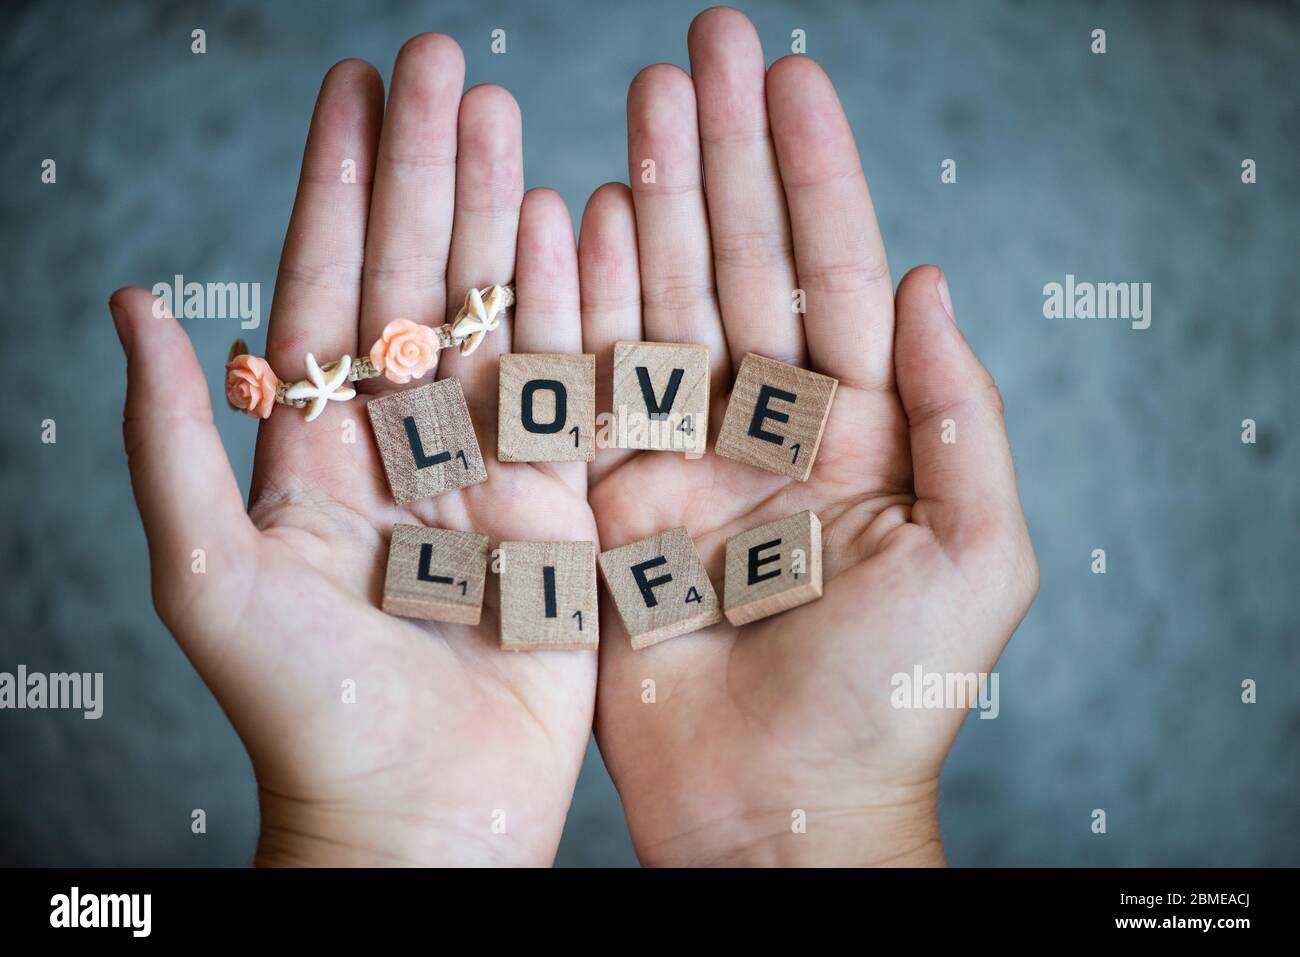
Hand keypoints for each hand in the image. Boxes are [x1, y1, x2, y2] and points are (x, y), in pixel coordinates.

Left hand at [110, 36, 594, 865]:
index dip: (340, 182)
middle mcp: (402, 437)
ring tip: (506, 114)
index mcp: (313, 444)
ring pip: (493, 309)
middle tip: (443, 61)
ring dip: (497, 210)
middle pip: (415, 274)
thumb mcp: (210, 573)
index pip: (327, 283)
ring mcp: (487, 461)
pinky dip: (572, 301)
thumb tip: (133, 305)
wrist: (417, 815)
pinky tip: (574, 223)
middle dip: (426, 166)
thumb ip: (174, 439)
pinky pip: (568, 383)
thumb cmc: (303, 712)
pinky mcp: (558, 499)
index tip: (359, 87)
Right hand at [579, 9, 1037, 865]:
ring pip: (658, 303)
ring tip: (633, 102)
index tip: (784, 73)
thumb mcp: (972, 554)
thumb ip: (961, 417)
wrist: (780, 808)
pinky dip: (574, 302)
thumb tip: (931, 280)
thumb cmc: (892, 699)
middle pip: (738, 264)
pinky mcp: (607, 500)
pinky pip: (587, 386)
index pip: (831, 271)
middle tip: (694, 47)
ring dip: (645, 201)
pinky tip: (565, 218)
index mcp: (858, 431)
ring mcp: (679, 457)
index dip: (810, 170)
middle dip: (719, 155)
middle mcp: (766, 428)